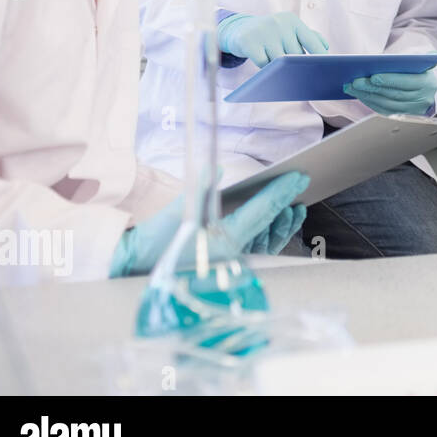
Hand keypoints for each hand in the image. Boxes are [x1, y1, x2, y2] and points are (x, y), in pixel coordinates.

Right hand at [109, 171, 309, 276]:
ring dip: (281, 223)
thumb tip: (218, 166)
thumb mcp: (176, 211)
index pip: (263, 210)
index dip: (282, 191)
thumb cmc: (155, 242)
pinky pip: (257, 249)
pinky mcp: (227, 264)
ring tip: (294, 207)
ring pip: (267, 240)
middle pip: (270, 226)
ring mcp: (233, 261)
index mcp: (227, 240)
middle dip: (286, 205)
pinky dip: (269, 235)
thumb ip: (200, 186)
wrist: (135, 270)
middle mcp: (235, 253)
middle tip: (301, 185)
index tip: (299, 176)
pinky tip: (275, 223)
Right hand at [217, 12, 328, 66]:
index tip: (327, 68)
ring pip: (279, 61)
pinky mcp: (248, 42)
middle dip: (296, 66)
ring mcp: (263, 31)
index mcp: (292, 21)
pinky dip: (266, 69)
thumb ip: (310, 36)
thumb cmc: (272, 34)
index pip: (311, 40)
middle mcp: (279, 23)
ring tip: (280, 69)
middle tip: (297, 74)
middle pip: (295, 55)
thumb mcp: (290, 29)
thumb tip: (326, 48)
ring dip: (280, 69)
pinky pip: (263, 64)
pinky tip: (264, 65)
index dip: (319, 56)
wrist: (239, 30)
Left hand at [344, 69, 436, 115]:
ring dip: (367, 96)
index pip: (408, 82)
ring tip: (351, 87)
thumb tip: (376, 62)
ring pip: (388, 104)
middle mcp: (424, 99)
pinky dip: (371, 102)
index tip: (373, 77)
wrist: (429, 80)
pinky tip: (359, 94)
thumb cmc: (417, 65)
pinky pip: (385, 111)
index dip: (390, 80)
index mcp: (429, 82)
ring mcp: (414, 110)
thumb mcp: (414, 58)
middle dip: (373, 89)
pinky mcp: (405, 115)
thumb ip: (401, 61)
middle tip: (355, 82)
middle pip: (395, 95)